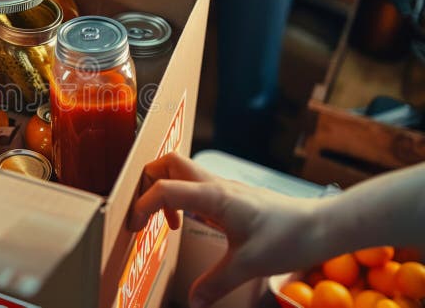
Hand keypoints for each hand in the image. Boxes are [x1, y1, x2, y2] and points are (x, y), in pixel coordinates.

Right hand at [129, 152, 322, 307]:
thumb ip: (214, 283)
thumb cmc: (288, 238)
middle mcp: (215, 185)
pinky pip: (196, 185)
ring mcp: (224, 186)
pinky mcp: (232, 194)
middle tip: (145, 214)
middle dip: (148, 182)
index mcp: (214, 196)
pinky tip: (190, 224)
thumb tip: (193, 303)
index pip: (164, 188)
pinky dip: (182, 198)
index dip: (142, 206)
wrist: (322, 226)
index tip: (134, 229)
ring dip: (165, 189)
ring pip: (182, 170)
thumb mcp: (248, 265)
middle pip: (168, 162)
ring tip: (166, 224)